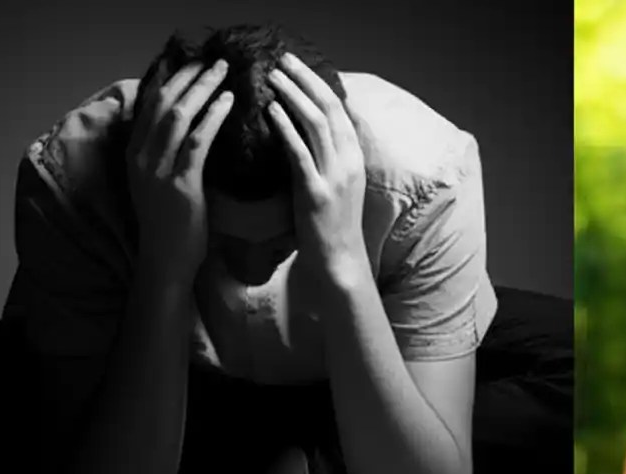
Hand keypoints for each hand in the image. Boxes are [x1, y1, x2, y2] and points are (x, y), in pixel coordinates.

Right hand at [126, 58, 233, 285]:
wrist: (166, 262)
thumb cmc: (172, 224)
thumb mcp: (160, 182)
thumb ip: (168, 155)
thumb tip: (191, 127)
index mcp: (135, 152)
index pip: (150, 103)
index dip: (172, 80)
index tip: (194, 64)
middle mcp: (141, 156)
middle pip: (163, 102)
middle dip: (189, 77)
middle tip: (214, 60)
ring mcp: (157, 169)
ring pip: (178, 115)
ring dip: (203, 88)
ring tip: (224, 71)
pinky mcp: (180, 184)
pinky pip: (197, 142)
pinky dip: (213, 117)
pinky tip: (228, 102)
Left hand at [266, 52, 368, 281]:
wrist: (340, 262)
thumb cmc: (332, 226)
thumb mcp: (336, 185)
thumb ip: (325, 157)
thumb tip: (304, 131)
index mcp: (354, 158)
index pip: (339, 109)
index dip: (317, 83)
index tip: (296, 65)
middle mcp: (349, 162)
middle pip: (329, 108)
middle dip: (305, 79)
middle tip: (283, 59)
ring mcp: (335, 177)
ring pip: (317, 123)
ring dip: (294, 96)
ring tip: (273, 77)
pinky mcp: (317, 193)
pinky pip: (300, 152)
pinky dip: (287, 128)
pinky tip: (272, 110)